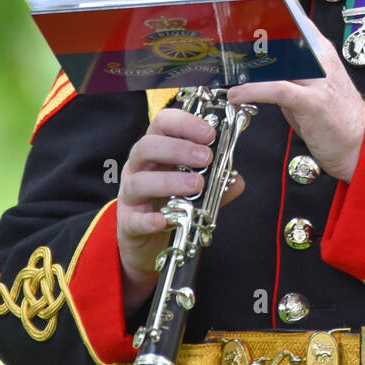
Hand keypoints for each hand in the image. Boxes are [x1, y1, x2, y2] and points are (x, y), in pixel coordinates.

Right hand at [117, 107, 244, 314]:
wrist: (149, 241)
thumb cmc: (172, 203)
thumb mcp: (197, 188)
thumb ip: (216, 183)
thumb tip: (237, 181)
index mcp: (157, 150)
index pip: (163, 123)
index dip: (185, 123)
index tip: (210, 133)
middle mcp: (139, 167)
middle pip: (147, 146)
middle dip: (178, 149)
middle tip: (206, 158)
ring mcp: (130, 194)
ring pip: (139, 181)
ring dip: (169, 181)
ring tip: (196, 186)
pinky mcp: (127, 222)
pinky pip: (134, 219)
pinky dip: (150, 220)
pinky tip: (166, 220)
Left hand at [228, 35, 364, 183]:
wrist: (359, 144)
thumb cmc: (336, 118)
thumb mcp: (312, 87)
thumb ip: (290, 74)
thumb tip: (261, 69)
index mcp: (321, 51)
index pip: (293, 23)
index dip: (268, 19)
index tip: (243, 22)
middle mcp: (320, 60)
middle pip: (282, 37)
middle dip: (253, 43)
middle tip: (227, 49)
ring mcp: (318, 80)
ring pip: (277, 61)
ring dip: (248, 68)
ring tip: (228, 72)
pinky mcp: (312, 101)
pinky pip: (277, 89)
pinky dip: (252, 90)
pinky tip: (237, 94)